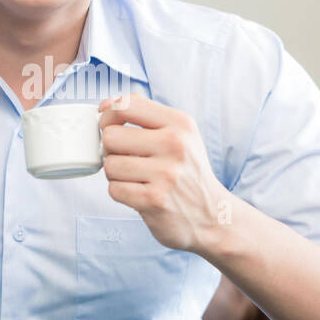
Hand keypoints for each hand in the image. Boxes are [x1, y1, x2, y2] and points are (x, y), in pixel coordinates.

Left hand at [98, 92, 232, 252]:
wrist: (212, 215)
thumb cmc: (188, 172)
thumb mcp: (180, 134)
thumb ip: (145, 114)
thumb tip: (107, 105)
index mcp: (179, 123)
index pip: (126, 105)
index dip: (108, 114)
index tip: (108, 124)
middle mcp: (174, 144)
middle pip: (111, 136)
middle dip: (111, 149)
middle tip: (125, 157)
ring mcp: (165, 173)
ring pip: (110, 165)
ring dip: (116, 174)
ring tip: (135, 177)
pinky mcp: (154, 199)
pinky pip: (114, 189)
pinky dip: (121, 192)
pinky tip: (138, 192)